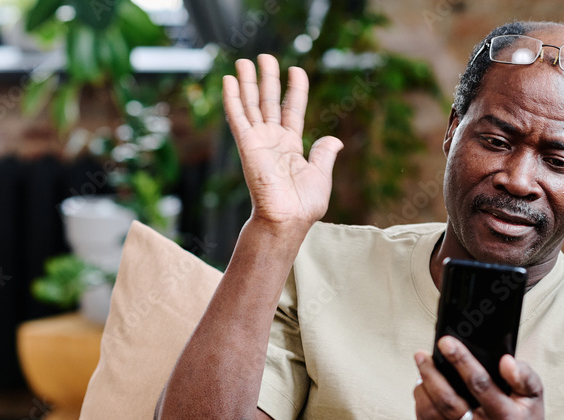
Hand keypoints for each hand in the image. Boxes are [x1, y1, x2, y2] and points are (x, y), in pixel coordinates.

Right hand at [223, 54, 343, 229]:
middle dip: (267, 78)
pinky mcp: (247, 145)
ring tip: (245, 60)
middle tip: (264, 56)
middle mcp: (273, 140)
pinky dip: (232, 99)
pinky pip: (238, 117)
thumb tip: (335, 139)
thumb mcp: (320, 175)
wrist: (287, 219)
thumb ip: (324, 154)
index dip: (295, 89)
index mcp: (291, 146)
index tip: (296, 70)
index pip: (293, 110)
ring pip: (252, 104)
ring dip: (247, 82)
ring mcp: (258, 141)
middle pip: (269, 102)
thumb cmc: (304, 204)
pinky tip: (228, 81)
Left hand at [413, 336, 554, 419]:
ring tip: (421, 371)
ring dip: (422, 390)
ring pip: (433, 416)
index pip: (479, 384)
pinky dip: (421, 406)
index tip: (445, 342)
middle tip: (421, 355)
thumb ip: (523, 375)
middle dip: (431, 375)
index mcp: (508, 419)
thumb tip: (505, 361)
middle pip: (448, 402)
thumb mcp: (534, 393)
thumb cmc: (526, 414)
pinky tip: (423, 391)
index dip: (461, 360)